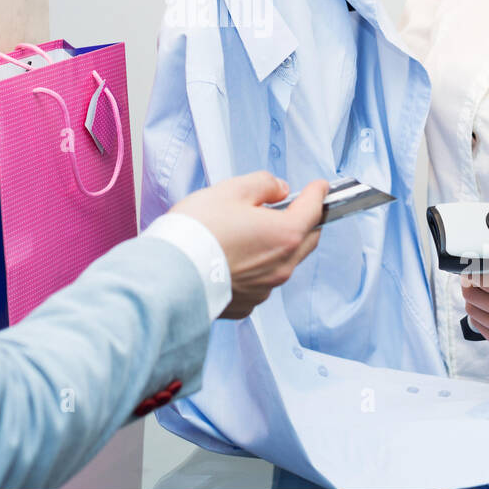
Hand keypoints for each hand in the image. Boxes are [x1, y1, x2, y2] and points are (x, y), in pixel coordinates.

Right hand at [168, 172, 329, 319]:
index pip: (313, 209)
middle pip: (306, 239)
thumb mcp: (231, 190)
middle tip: (289, 208)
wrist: (169, 272)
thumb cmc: (198, 230)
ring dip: (277, 246)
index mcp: (285, 234)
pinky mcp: (246, 303)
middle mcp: (282, 266)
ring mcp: (265, 289)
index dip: (317, 194)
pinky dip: (256, 268)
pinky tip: (234, 258)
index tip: (319, 187)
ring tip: (251, 233)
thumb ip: (263, 184)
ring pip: (283, 262)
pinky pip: (260, 282)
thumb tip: (278, 190)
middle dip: (304, 221)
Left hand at [459, 256, 488, 354]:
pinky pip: (479, 327)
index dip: (473, 272)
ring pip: (472, 311)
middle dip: (470, 284)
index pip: (486, 281)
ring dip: (474, 300)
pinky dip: (480, 315)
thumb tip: (487, 257)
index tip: (470, 267)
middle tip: (473, 278)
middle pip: (473, 297)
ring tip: (484, 293)